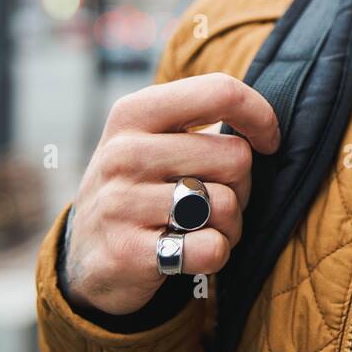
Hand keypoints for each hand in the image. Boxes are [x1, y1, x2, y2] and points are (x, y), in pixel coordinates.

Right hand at [64, 73, 279, 315]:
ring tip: (199, 227)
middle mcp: (124, 152)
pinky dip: (215, 255)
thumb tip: (261, 117)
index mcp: (135, 113)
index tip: (268, 141)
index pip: (220, 91)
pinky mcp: (129, 252)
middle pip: (236, 157)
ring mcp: (122, 203)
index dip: (260, 116)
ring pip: (227, 205)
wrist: (84, 260)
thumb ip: (199, 117)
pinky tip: (189, 253)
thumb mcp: (150, 139)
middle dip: (242, 185)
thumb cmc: (140, 189)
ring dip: (230, 225)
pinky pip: (211, 248)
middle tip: (214, 200)